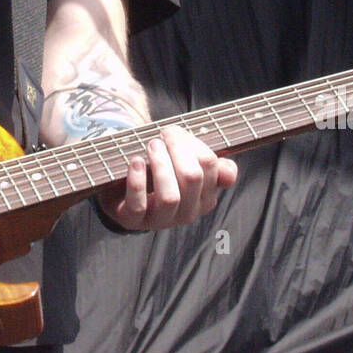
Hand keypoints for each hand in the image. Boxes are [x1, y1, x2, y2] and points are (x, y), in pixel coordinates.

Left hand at [97, 124, 237, 231]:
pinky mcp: (133, 220)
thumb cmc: (158, 170)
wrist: (123, 187)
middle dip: (175, 150)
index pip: (209, 164)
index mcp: (205, 196)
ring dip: (159, 165)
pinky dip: (137, 181)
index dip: (190, 142)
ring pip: (170, 197)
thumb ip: (207, 160)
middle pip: (192, 178)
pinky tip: (135, 162)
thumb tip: (229, 172)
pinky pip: (139, 205)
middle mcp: (188, 211)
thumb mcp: (184, 161)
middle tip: (159, 138)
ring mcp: (161, 219)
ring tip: (150, 147)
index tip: (171, 132)